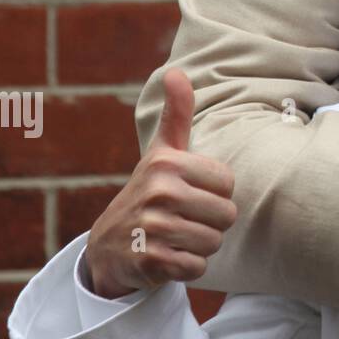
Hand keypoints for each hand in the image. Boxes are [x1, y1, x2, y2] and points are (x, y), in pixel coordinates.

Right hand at [85, 70, 236, 297]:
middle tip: (183, 220)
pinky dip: (188, 268)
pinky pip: (197, 267)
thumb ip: (176, 114)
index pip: (229, 183)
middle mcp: (159, 191)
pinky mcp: (150, 261)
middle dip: (211, 222)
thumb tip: (177, 70)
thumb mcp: (161, 152)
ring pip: (214, 242)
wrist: (109, 245)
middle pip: (226, 215)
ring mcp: (152, 227)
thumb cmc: (150, 192)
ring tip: (176, 237)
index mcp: (167, 163)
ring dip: (200, 246)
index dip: (216, 193)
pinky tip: (167, 258)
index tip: (190, 194)